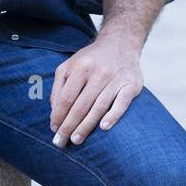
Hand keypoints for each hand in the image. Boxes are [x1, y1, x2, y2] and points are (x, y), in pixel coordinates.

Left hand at [49, 27, 144, 146]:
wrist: (121, 43)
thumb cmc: (91, 60)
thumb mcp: (70, 65)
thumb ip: (59, 87)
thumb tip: (54, 113)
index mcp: (80, 67)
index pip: (66, 97)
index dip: (58, 116)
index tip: (54, 130)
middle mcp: (98, 72)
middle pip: (81, 105)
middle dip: (69, 126)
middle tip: (61, 142)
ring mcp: (115, 79)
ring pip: (98, 107)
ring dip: (86, 126)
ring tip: (76, 140)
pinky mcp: (131, 85)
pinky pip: (121, 103)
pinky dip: (113, 116)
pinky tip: (103, 128)